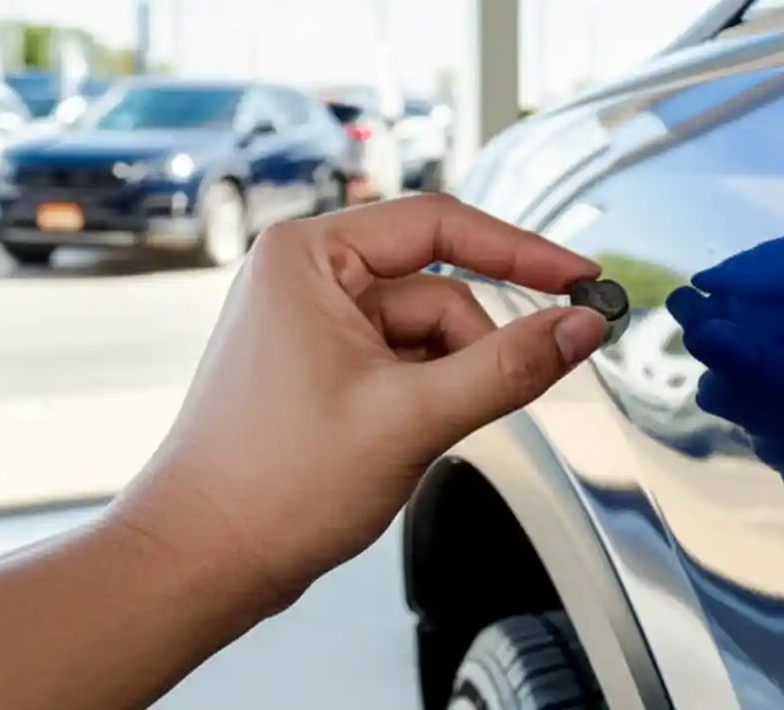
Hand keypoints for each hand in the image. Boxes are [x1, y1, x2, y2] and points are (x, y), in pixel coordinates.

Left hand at [111, 195, 606, 611]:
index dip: (521, 251)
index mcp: (309, 257)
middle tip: (492, 399)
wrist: (204, 559)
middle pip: (440, 290)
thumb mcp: (412, 418)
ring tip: (418, 437)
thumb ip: (508, 368)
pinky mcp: (325, 366)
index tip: (579, 278)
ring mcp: (316, 324)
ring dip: (448, 382)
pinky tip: (404, 440)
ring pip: (429, 333)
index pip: (440, 224)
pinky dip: (427, 396)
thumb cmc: (270, 485)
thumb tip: (578, 328)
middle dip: (474, 349)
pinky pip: (406, 362)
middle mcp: (308, 278)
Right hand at [667, 233, 783, 561]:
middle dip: (736, 327)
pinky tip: (772, 442)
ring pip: (762, 351)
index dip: (756, 272)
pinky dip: (754, 410)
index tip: (708, 287)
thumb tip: (703, 332)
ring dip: (740, 376)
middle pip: (779, 307)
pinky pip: (764, 390)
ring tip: (724, 399)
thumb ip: (773, 377)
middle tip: (687, 327)